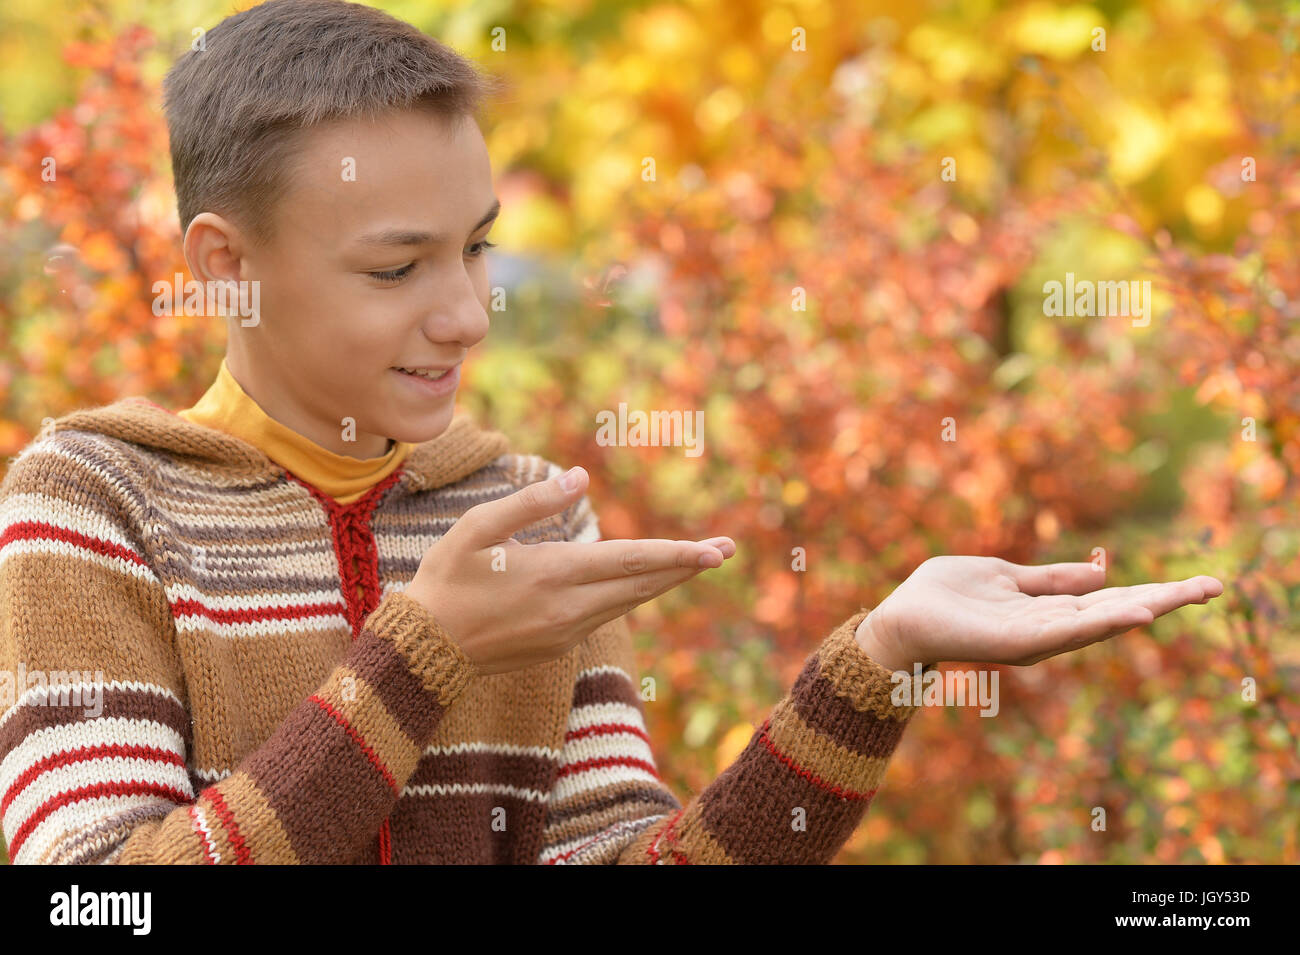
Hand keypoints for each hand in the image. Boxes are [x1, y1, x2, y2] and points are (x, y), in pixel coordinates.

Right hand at [405, 465, 735, 673]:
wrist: (425, 650)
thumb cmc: (447, 579)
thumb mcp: (479, 527)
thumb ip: (532, 501)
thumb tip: (580, 477)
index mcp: (554, 574)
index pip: (631, 561)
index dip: (677, 555)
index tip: (716, 551)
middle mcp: (570, 608)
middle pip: (643, 585)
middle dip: (687, 567)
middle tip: (727, 550)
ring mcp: (567, 632)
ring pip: (629, 602)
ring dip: (663, 581)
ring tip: (696, 561)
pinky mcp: (559, 646)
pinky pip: (605, 614)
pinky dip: (629, 595)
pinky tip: (639, 581)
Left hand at [854, 556, 1223, 669]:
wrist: (901, 617)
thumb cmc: (946, 595)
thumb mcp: (1008, 575)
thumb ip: (1052, 579)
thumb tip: (1102, 572)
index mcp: (1048, 612)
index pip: (1111, 601)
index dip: (1154, 592)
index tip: (1198, 583)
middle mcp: (1049, 629)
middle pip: (1117, 613)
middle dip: (1165, 601)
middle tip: (1215, 587)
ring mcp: (1035, 639)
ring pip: (1099, 624)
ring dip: (1144, 608)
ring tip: (1185, 595)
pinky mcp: (1016, 643)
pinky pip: (1064, 632)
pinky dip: (1101, 623)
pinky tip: (1133, 613)